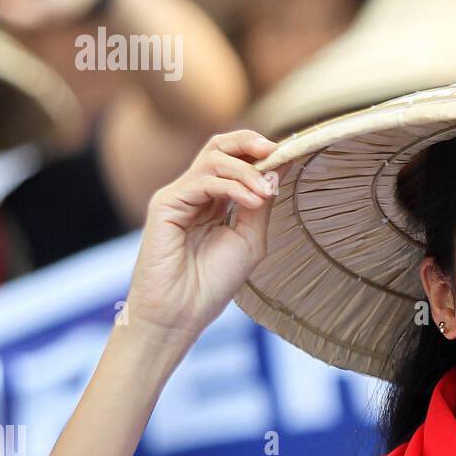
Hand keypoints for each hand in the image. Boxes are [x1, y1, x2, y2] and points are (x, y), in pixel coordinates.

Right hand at [123, 130, 288, 342]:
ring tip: (266, 192)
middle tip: (276, 148)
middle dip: (248, 141)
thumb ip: (262, 203)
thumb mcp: (249, 238)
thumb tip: (281, 166)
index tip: (290, 152)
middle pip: (218, 146)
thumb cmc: (213, 282)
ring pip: (213, 158)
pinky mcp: (165, 204)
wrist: (181, 313)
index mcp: (215, 200)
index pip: (235, 160)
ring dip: (247, 170)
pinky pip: (203, 181)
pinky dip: (233, 186)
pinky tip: (252, 200)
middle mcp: (195, 192)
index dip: (260, 152)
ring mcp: (178, 196)